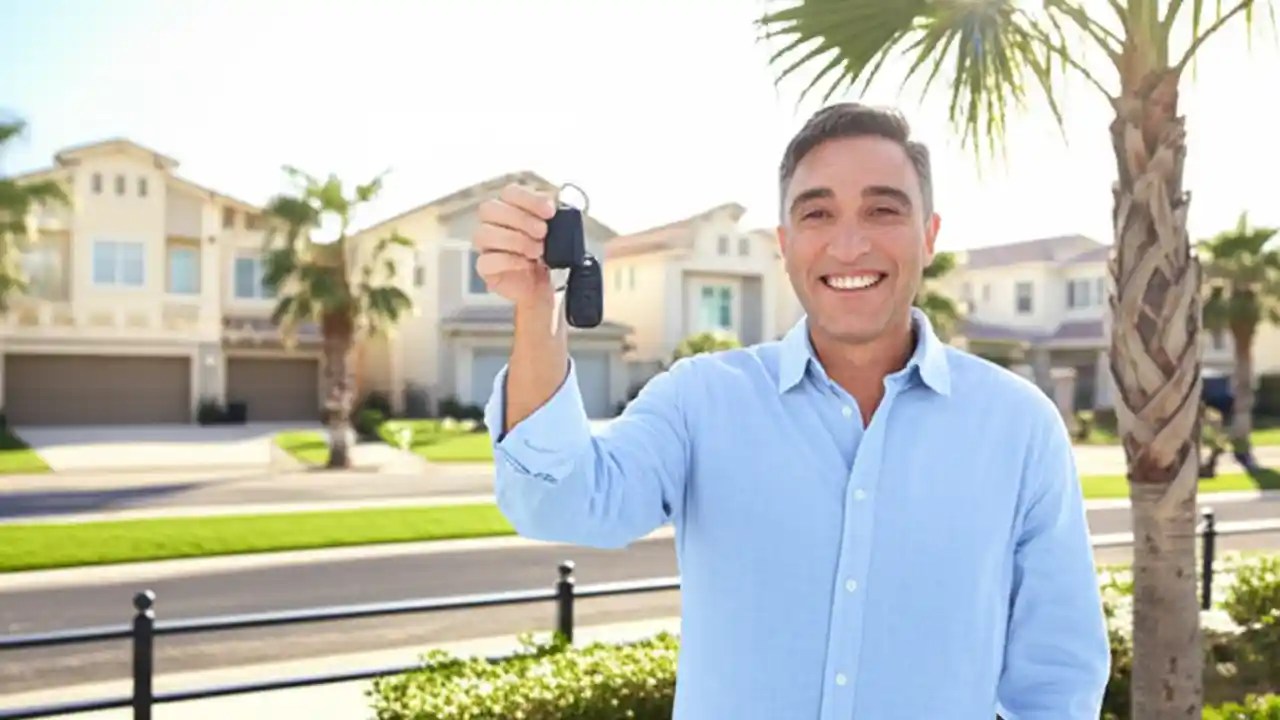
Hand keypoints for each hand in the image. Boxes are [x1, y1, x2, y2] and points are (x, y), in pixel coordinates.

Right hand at [473, 184, 557, 307]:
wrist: (545, 286)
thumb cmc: (546, 255)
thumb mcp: (555, 233)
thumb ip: (550, 217)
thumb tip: (553, 208)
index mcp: (509, 208)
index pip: (509, 192)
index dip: (529, 199)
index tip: (549, 211)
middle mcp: (492, 224)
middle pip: (489, 208)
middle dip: (520, 218)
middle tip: (543, 232)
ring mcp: (486, 246)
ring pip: (484, 233)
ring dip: (515, 240)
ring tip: (537, 251)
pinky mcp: (485, 268)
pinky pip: (485, 261)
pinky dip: (508, 261)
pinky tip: (526, 263)